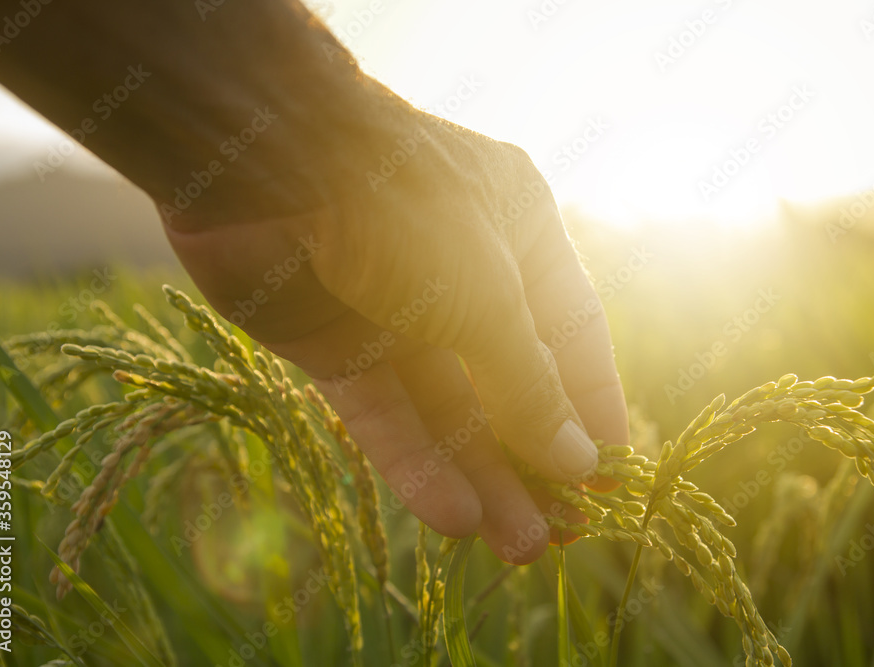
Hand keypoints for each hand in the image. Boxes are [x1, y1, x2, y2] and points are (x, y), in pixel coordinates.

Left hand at [162, 85, 627, 563]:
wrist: (261, 164)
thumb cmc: (404, 207)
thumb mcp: (489, 297)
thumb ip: (529, 383)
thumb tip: (578, 462)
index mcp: (519, 231)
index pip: (572, 329)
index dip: (591, 401)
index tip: (613, 472)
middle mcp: (462, 270)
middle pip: (509, 379)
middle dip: (535, 456)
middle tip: (564, 532)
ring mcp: (396, 307)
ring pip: (449, 407)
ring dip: (483, 476)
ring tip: (521, 546)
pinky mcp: (335, 340)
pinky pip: (385, 410)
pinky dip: (416, 461)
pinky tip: (453, 516)